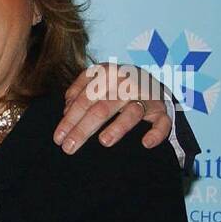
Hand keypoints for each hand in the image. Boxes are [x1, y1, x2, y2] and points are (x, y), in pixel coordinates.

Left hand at [53, 63, 171, 153]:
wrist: (147, 83)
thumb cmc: (112, 86)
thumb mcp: (94, 82)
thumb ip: (78, 93)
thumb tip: (66, 111)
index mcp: (107, 73)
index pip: (84, 99)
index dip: (70, 119)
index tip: (58, 138)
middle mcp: (127, 82)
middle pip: (102, 108)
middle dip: (83, 129)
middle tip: (69, 148)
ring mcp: (146, 96)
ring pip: (132, 113)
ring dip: (118, 127)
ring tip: (104, 142)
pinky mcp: (161, 110)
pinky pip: (162, 122)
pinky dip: (156, 132)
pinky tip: (145, 143)